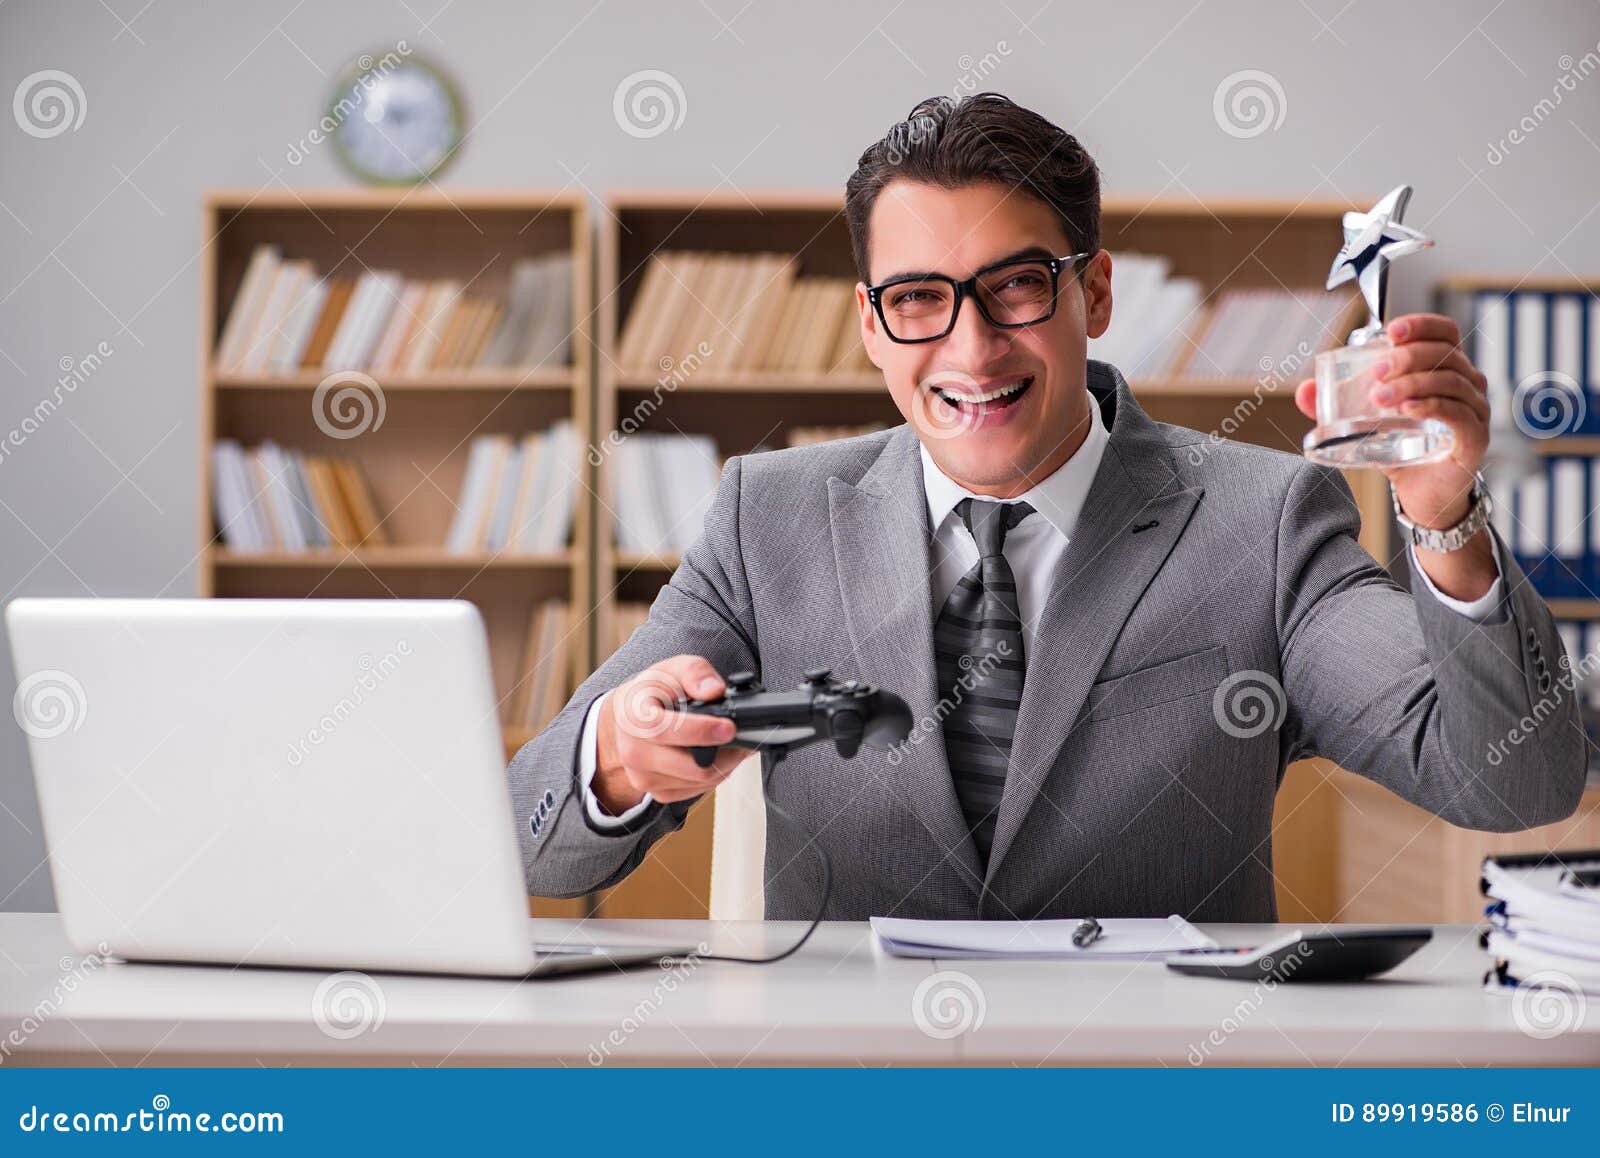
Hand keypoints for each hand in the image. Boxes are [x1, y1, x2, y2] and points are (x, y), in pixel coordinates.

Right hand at [592, 655, 746, 811]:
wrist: (629, 718)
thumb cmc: (652, 692)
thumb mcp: (671, 669)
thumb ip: (694, 672)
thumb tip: (714, 690)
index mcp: (634, 718)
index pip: (666, 731)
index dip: (701, 731)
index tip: (729, 727)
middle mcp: (634, 753)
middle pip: (692, 767)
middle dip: (726, 752)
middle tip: (743, 736)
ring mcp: (644, 777)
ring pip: (700, 781)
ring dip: (724, 764)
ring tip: (730, 742)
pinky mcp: (657, 793)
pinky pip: (697, 790)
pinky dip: (714, 774)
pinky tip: (716, 755)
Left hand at [1294, 313, 1489, 525]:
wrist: (1422, 493)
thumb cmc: (1401, 448)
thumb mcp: (1366, 421)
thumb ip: (1336, 405)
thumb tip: (1304, 390)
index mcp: (1446, 368)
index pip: (1444, 332)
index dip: (1422, 325)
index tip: (1391, 331)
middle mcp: (1468, 383)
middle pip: (1445, 354)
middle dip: (1407, 358)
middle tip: (1375, 373)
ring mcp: (1475, 409)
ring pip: (1450, 382)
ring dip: (1412, 384)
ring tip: (1380, 398)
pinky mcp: (1475, 437)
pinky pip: (1457, 413)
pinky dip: (1431, 406)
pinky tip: (1407, 410)